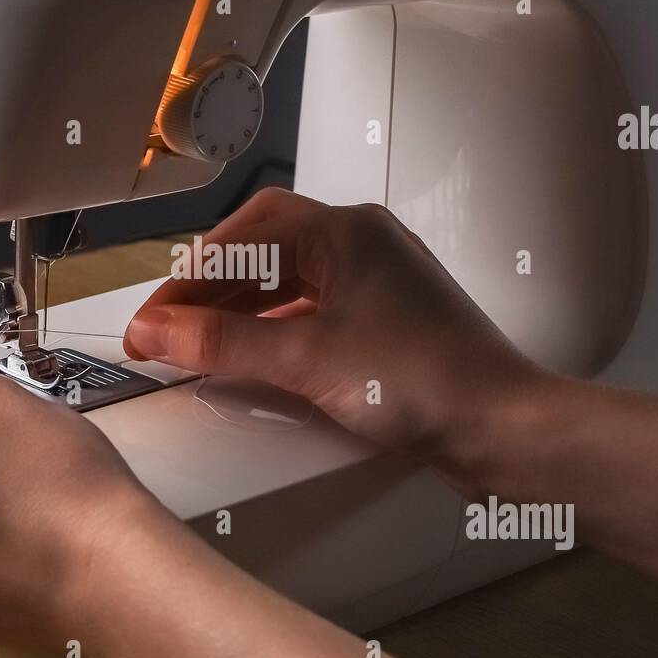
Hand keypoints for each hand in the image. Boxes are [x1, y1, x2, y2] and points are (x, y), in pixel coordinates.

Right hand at [123, 188, 548, 483]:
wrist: (503, 426)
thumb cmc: (423, 381)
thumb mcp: (307, 360)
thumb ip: (225, 344)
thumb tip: (159, 331)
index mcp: (347, 231)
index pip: (245, 236)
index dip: (189, 279)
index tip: (153, 320)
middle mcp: (363, 245)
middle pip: (265, 249)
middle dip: (211, 287)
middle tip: (169, 325)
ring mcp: (378, 282)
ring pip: (289, 280)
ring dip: (241, 308)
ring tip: (198, 342)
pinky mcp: (387, 320)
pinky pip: (313, 310)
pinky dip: (273, 327)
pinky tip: (251, 356)